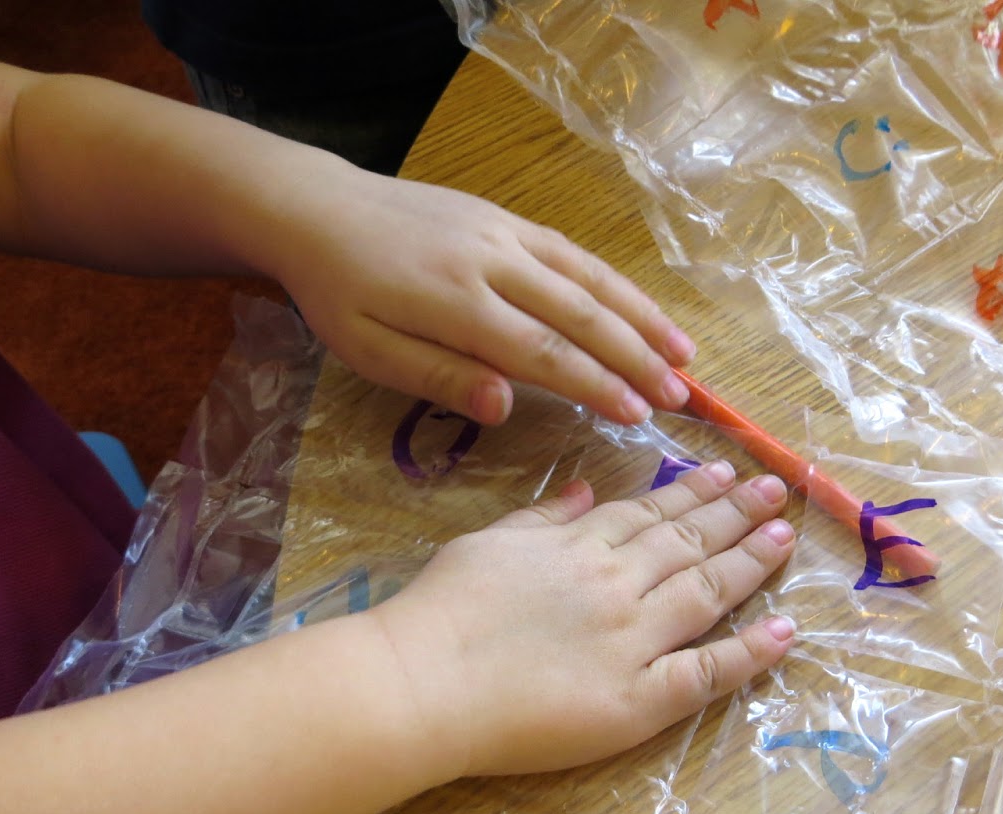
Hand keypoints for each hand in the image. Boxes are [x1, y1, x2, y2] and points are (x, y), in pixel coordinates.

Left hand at [271, 164, 695, 425]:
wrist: (318, 207)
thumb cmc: (338, 292)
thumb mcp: (368, 350)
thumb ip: (438, 376)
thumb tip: (504, 406)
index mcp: (454, 301)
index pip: (541, 350)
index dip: (594, 385)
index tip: (637, 417)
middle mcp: (492, 260)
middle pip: (579, 313)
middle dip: (636, 358)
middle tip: (678, 398)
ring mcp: (505, 232)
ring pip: (589, 278)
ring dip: (642, 318)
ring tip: (684, 357)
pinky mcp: (507, 218)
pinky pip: (574, 253)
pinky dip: (617, 283)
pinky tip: (642, 310)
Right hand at [373, 462, 796, 776]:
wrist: (425, 682)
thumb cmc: (441, 613)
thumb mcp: (489, 540)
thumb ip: (545, 516)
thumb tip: (589, 491)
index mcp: (578, 545)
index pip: (649, 513)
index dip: (693, 493)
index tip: (726, 473)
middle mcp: (617, 584)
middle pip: (688, 543)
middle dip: (736, 513)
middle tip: (775, 492)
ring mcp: (634, 641)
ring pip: (706, 592)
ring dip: (750, 562)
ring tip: (784, 537)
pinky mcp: (639, 700)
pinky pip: (707, 672)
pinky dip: (750, 651)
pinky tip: (785, 630)